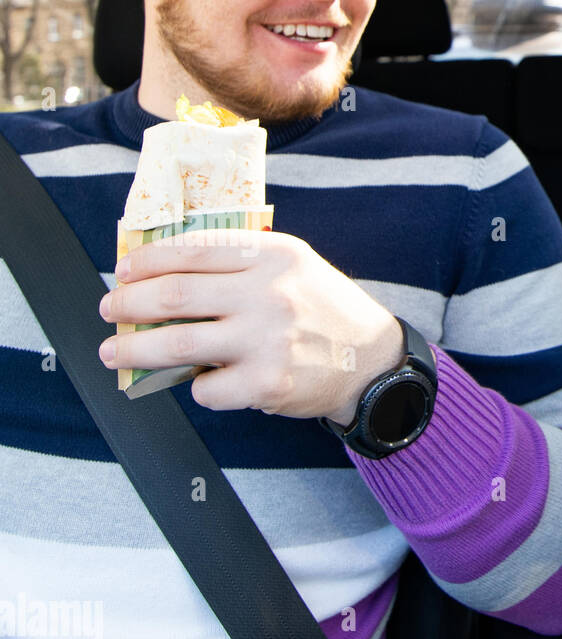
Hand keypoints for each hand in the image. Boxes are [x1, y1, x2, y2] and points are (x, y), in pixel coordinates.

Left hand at [98, 228, 404, 424]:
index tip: (124, 272)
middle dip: (127, 304)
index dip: (147, 261)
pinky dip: (197, 387)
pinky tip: (208, 381)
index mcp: (274, 256)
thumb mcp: (295, 268)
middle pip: (173, 295)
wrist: (374, 362)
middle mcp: (269, 294)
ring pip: (176, 343)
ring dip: (135, 349)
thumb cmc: (326, 313)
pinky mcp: (267, 383)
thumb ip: (242, 262)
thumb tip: (165, 275)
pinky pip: (206, 388)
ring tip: (116, 352)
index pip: (192, 250)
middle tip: (110, 311)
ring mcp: (268, 340)